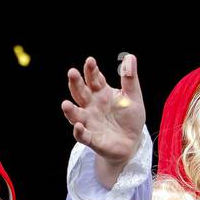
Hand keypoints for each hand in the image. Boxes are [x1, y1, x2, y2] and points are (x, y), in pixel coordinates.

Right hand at [60, 54, 144, 187]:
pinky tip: (78, 126)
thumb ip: (130, 79)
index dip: (91, 70)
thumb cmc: (130, 118)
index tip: (90, 61)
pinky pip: (83, 136)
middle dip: (75, 83)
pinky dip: (79, 132)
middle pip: (80, 92)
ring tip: (66, 104)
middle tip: (72, 72)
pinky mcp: (92, 138)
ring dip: (70, 110)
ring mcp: (90, 121)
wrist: (132, 142)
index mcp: (101, 93)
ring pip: (75, 114)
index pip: (94, 79)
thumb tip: (130, 57)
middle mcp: (91, 105)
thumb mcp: (134, 98)